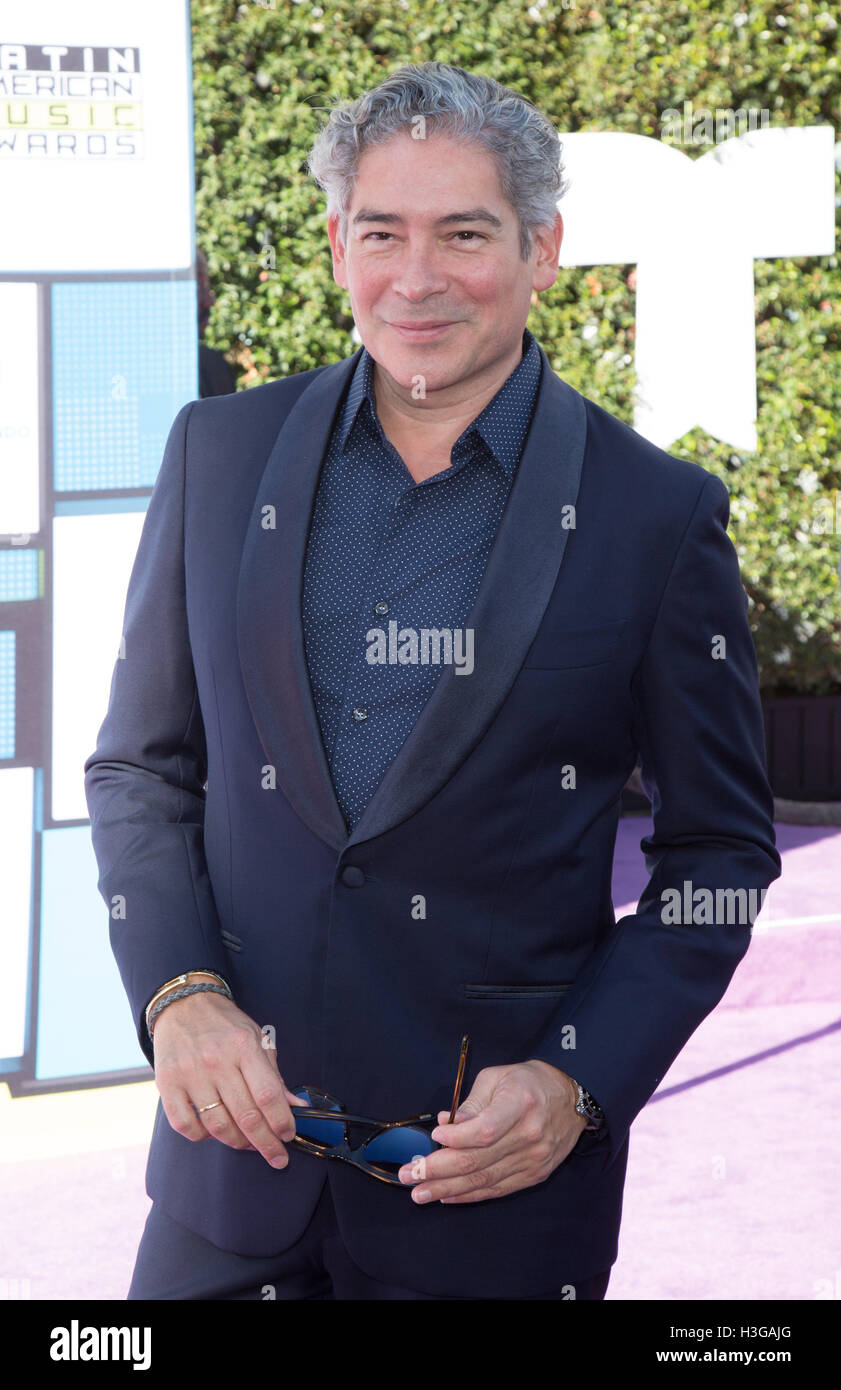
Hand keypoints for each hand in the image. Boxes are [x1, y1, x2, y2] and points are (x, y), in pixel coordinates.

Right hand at [151, 991, 303, 1168]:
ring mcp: (190, 1073)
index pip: (268, 1094)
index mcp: (244, 1046)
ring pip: (218, 1126)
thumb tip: (296, 1106)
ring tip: (249, 1144)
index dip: (282, 1121)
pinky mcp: (167, 1084)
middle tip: (277, 1156)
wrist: (183, 1005)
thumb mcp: (256, 1039)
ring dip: (238, 1143)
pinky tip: (215, 1132)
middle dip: (266, 1143)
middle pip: (246, 1116)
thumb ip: (274, 1075)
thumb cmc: (224, 1025)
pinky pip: (186, 1126)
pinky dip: (204, 1137)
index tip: (288, 1136)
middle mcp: (216, 1060)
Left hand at [397, 1058, 586, 1203]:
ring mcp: (533, 1159)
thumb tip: (445, 1124)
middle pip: (478, 1160)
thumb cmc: (530, 1082)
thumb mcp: (498, 1077)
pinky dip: (469, 1195)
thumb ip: (470, 1103)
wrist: (572, 1097)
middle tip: (409, 1174)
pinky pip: (497, 1189)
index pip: (486, 1130)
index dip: (457, 1137)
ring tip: (419, 1192)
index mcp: (520, 1103)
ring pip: (484, 1180)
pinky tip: (447, 1196)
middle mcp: (529, 1135)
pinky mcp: (534, 1174)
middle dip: (437, 1170)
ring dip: (447, 1188)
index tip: (435, 1136)